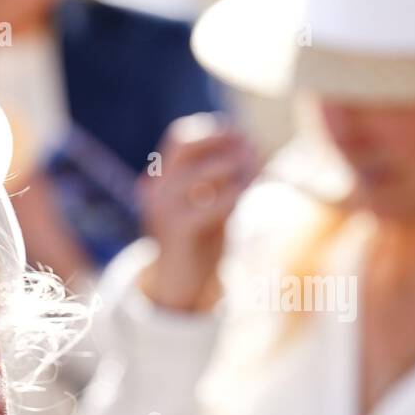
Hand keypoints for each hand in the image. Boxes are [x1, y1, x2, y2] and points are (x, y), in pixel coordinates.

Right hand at [136, 114, 259, 311]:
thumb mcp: (210, 199)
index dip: (215, 131)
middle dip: (226, 142)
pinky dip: (238, 194)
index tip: (243, 139)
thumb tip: (254, 146)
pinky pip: (217, 201)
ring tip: (256, 176)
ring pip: (211, 170)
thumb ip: (224, 174)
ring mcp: (164, 209)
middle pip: (188, 144)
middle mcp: (157, 189)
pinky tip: (245, 197)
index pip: (182, 136)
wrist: (180, 284)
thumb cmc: (200, 239)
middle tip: (254, 152)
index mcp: (162, 179)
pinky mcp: (178, 229)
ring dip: (242, 168)